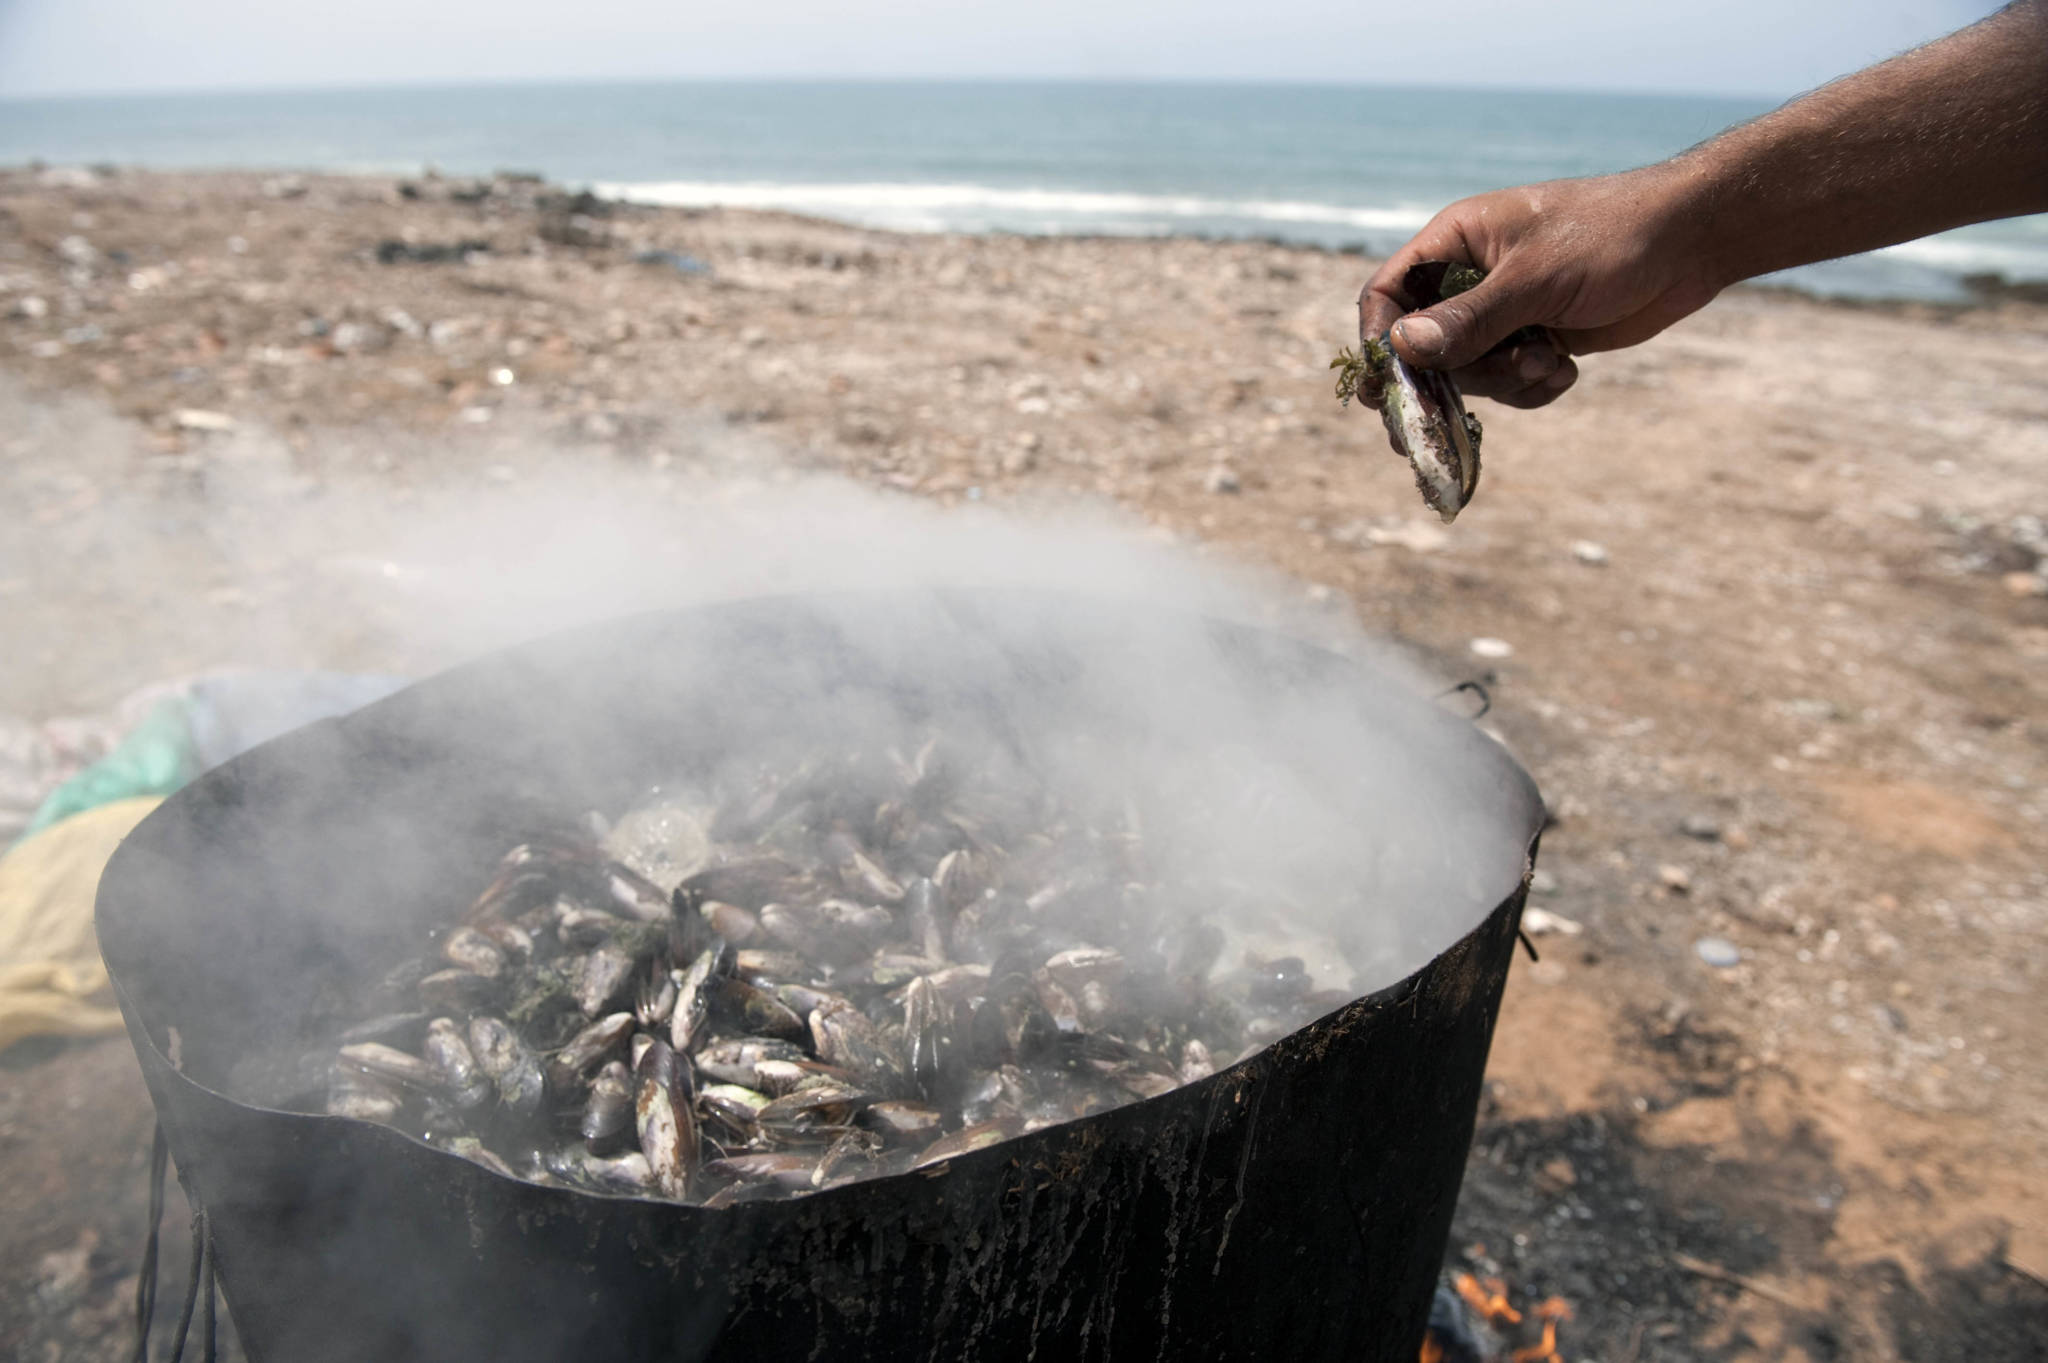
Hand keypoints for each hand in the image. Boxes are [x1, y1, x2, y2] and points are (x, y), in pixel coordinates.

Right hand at [1355, 166, 1723, 411]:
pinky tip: (1567, 368)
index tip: (1381, 387)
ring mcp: (1505, 312)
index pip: (1389, 293)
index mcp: (1456, 243)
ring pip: (1471, 372)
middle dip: (1447, 380)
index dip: (1379, 340)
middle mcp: (1471, 278)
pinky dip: (1535, 387)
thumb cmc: (1612, 237)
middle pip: (1423, 346)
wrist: (1692, 242)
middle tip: (1432, 429)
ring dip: (1506, 380)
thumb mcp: (1535, 279)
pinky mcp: (1537, 339)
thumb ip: (1469, 318)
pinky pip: (1511, 383)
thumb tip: (1401, 349)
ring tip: (1549, 360)